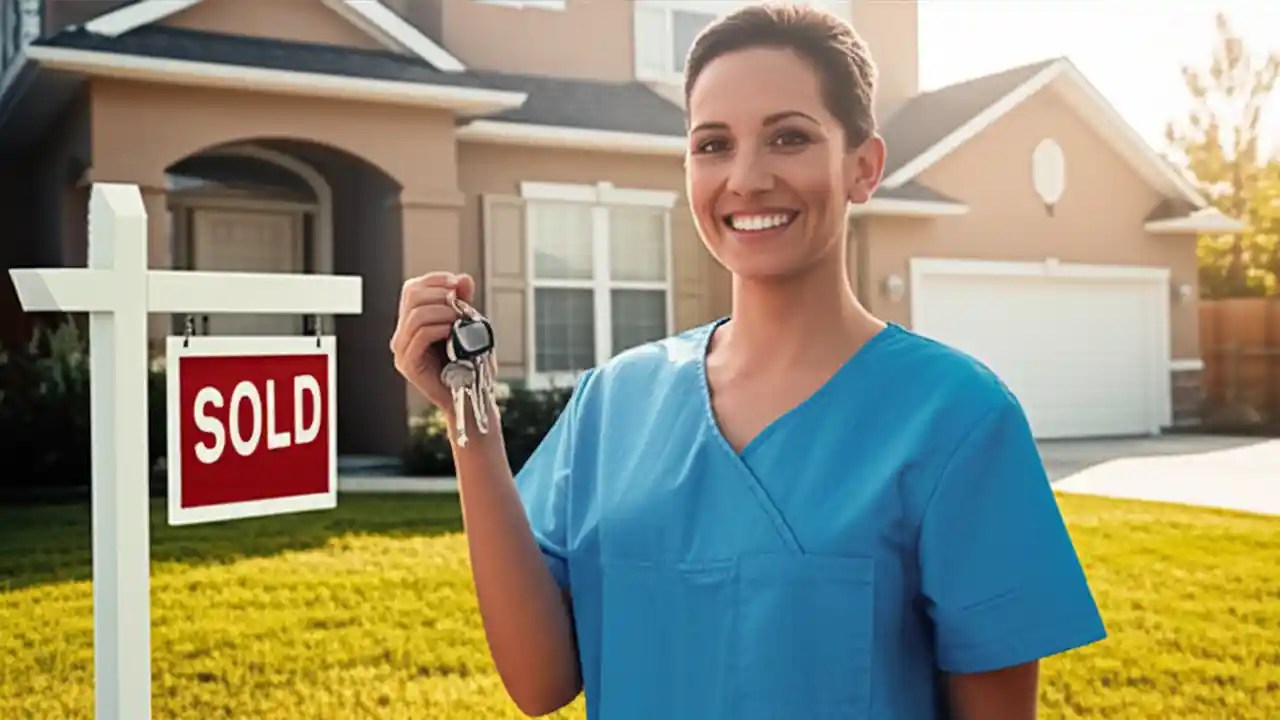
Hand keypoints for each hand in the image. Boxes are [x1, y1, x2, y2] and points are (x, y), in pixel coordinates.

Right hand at [390, 271, 475, 410]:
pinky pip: (420, 336)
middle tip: (461, 304)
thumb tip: (463, 278)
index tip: (458, 283)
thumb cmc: (470, 364)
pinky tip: (453, 331)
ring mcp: (403, 350)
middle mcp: (402, 334)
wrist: (470, 396)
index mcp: (412, 322)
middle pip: (412, 296)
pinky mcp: (408, 364)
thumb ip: (463, 302)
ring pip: (416, 315)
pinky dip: (439, 327)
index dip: (435, 280)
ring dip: (443, 311)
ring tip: (459, 319)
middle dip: (440, 294)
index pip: (412, 289)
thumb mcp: (468, 325)